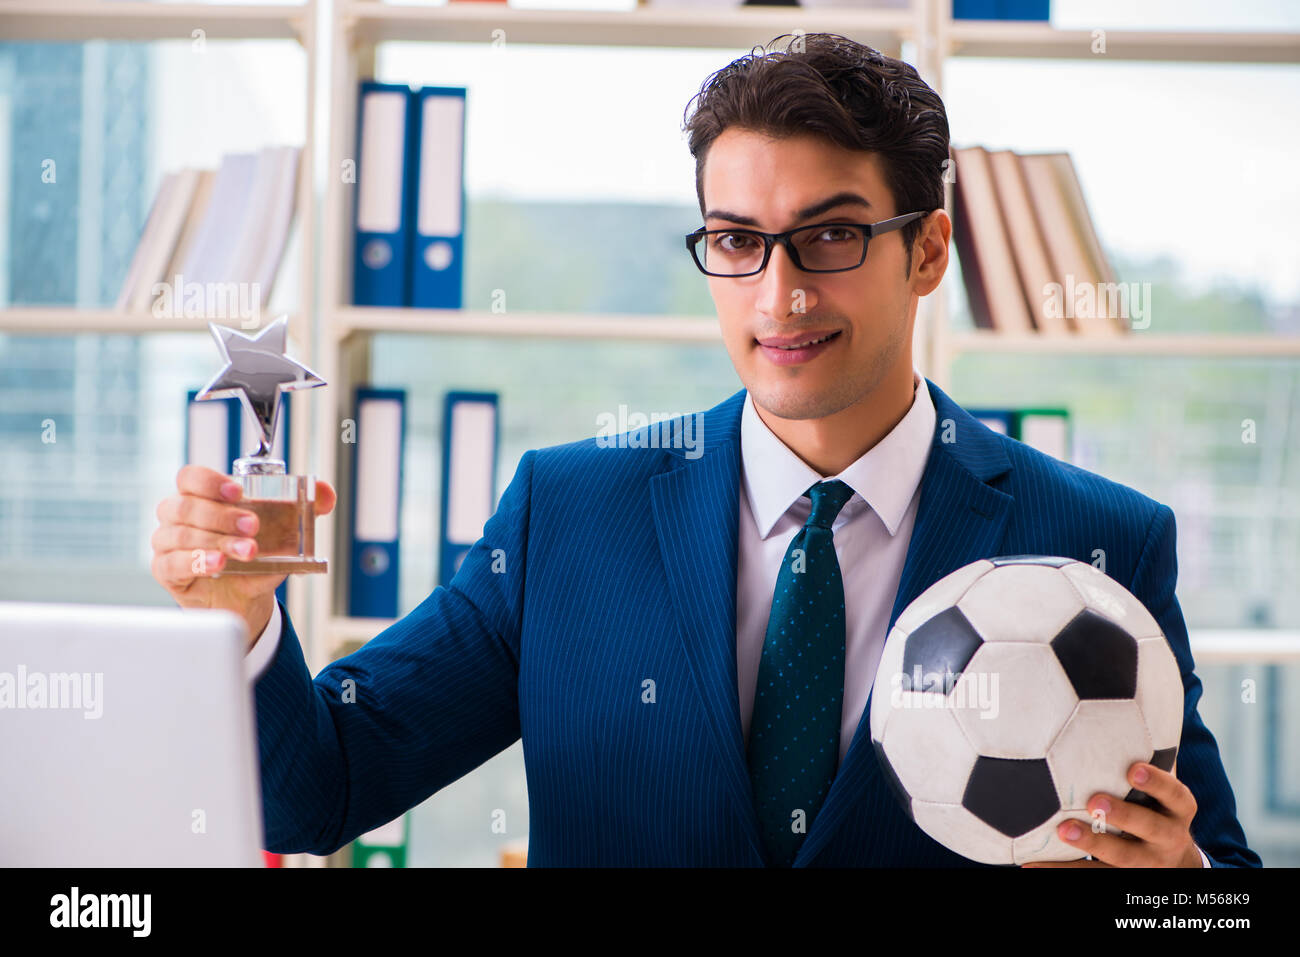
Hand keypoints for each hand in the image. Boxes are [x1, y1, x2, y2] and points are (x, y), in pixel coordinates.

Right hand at [151, 465, 335, 647]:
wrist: (247, 598)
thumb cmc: (257, 557)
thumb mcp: (284, 533)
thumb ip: (306, 510)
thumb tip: (327, 493)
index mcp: (202, 497)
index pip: (190, 477)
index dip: (209, 481)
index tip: (237, 491)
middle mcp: (180, 516)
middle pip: (185, 505)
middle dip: (222, 515)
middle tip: (253, 526)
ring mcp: (169, 544)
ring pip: (181, 534)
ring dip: (217, 541)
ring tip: (247, 551)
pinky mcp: (166, 572)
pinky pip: (171, 563)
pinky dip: (196, 562)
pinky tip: (217, 564)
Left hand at [1022, 760, 1201, 867]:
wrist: (1175, 864)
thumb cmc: (1155, 808)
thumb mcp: (1163, 789)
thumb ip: (1144, 756)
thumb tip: (1109, 700)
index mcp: (1177, 811)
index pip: (1176, 795)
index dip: (1158, 782)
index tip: (1134, 769)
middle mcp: (1168, 837)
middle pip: (1150, 828)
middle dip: (1124, 815)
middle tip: (1095, 801)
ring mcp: (1147, 861)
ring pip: (1122, 858)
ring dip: (1093, 844)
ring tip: (1063, 830)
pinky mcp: (1123, 877)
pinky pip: (1093, 875)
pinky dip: (1061, 867)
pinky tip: (1031, 863)